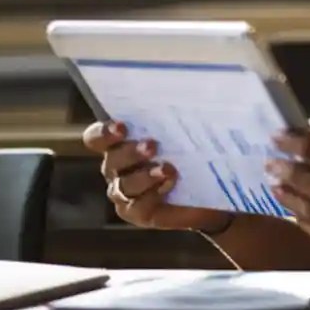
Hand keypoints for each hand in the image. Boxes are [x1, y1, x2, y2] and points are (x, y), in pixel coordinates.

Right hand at [82, 120, 229, 232]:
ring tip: (168, 169)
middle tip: (152, 145)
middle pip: (112, 160)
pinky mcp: (137, 213)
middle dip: (130, 152)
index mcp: (121, 143)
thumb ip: (178, 120)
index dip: (104, 132)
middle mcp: (117, 168)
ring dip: (144, 176)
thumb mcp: (188, 133)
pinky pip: (137, 206)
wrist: (211, 189)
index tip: (122, 127)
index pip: (97, 137)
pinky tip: (169, 187)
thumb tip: (188, 97)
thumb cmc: (194, 151)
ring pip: (124, 185)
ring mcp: (125, 192)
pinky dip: (152, 196)